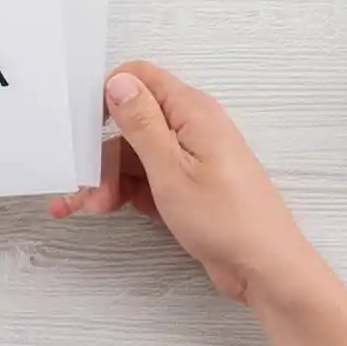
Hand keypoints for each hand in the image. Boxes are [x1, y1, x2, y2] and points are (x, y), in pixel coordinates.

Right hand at [51, 62, 306, 302]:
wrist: (262, 267)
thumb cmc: (225, 219)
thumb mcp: (170, 169)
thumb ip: (142, 123)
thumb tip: (119, 81)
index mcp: (192, 112)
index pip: (141, 78)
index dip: (109, 96)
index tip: (84, 128)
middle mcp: (192, 127)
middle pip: (133, 122)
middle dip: (105, 153)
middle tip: (87, 187)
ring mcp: (191, 157)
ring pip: (137, 154)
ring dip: (112, 178)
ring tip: (95, 207)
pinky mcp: (190, 183)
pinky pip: (150, 177)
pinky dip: (130, 192)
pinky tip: (113, 209)